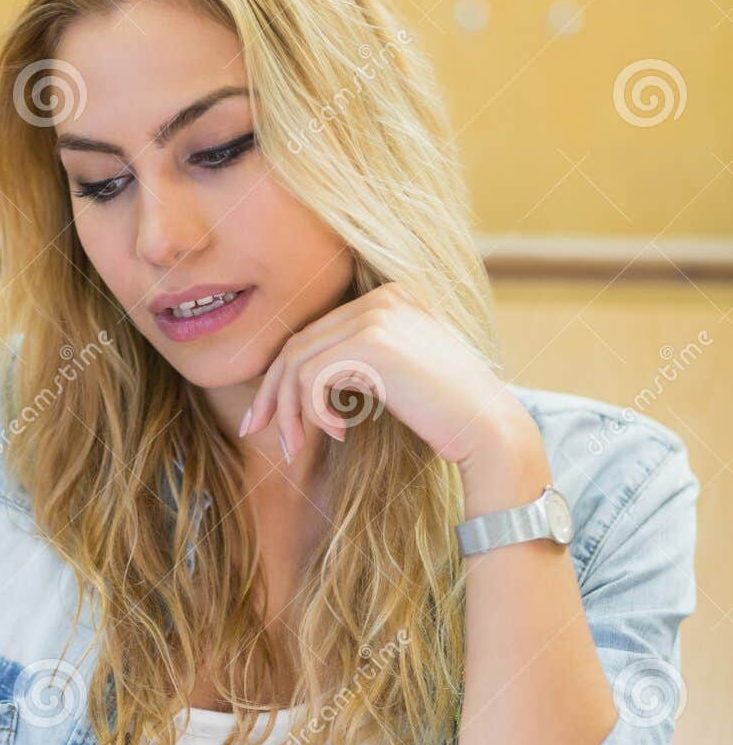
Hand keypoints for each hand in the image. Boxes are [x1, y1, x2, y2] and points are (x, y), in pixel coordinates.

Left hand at [239, 280, 530, 465]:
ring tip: (295, 446)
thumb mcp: (396, 378)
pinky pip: (312, 376)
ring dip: (289, 410)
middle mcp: (381, 298)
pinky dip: (313, 410)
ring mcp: (377, 315)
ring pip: (298, 361)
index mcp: (389, 299)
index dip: (284, 375)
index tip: (269, 416)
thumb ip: (355, 365)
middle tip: (257, 430)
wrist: (488, 430)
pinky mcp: (372, 342)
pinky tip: (339, 433)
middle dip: (273, 392)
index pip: (316, 333)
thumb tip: (296, 380)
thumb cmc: (446, 415)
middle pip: (299, 343)